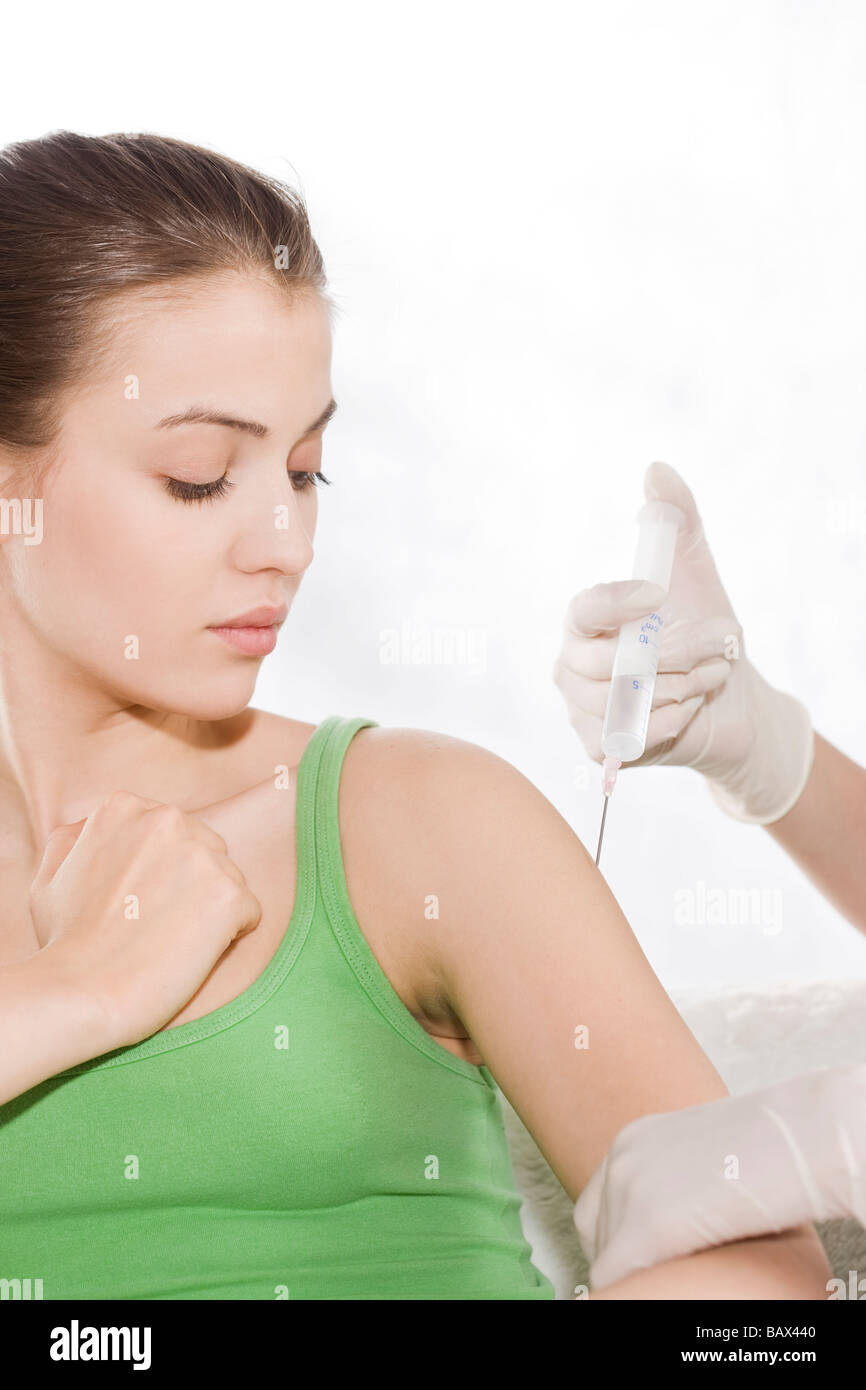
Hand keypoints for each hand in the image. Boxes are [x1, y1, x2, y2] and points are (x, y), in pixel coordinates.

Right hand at [29, 791, 261, 1050]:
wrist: (82, 993)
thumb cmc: (64, 943)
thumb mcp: (50, 877)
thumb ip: (74, 841)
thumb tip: (87, 826)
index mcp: (125, 808)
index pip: (170, 833)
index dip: (159, 874)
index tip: (135, 904)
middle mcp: (167, 820)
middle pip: (205, 850)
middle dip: (190, 886)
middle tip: (154, 927)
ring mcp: (202, 855)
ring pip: (228, 880)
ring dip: (209, 911)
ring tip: (170, 942)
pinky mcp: (230, 894)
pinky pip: (248, 913)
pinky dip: (230, 937)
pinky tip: (192, 955)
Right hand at [552, 461, 813, 822]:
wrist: (730, 700)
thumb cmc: (703, 631)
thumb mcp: (697, 570)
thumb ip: (676, 519)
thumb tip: (656, 470)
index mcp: (584, 622)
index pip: (583, 609)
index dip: (618, 602)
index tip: (660, 595)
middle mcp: (571, 665)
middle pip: (612, 661)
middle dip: (675, 652)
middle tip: (715, 644)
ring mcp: (580, 708)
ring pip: (627, 698)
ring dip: (682, 686)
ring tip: (708, 677)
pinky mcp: (600, 745)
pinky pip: (631, 733)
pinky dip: (671, 721)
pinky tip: (688, 710)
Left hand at [573, 1061, 865, 1289]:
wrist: (795, 1138)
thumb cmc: (773, 1150)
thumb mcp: (706, 1157)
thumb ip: (678, 1183)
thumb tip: (682, 1223)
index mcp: (633, 1141)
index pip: (596, 1206)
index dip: (615, 1240)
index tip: (639, 1262)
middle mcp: (621, 1160)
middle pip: (596, 1231)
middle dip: (621, 1258)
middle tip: (655, 1277)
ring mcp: (629, 1191)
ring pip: (607, 1259)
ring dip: (634, 1275)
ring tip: (668, 1288)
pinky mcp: (648, 1224)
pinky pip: (616, 1277)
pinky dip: (637, 1293)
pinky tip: (667, 1297)